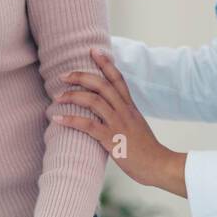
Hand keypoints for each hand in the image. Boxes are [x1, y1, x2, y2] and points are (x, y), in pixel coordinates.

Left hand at [52, 48, 188, 197]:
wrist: (159, 165)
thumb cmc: (147, 151)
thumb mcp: (137, 127)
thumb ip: (124, 117)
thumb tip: (110, 115)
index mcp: (130, 107)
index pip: (118, 79)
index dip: (105, 63)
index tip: (93, 51)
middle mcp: (124, 111)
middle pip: (102, 85)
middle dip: (81, 76)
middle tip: (64, 75)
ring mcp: (118, 124)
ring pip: (93, 101)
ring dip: (73, 96)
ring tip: (57, 96)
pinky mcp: (111, 139)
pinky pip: (88, 125)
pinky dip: (71, 120)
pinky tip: (58, 118)